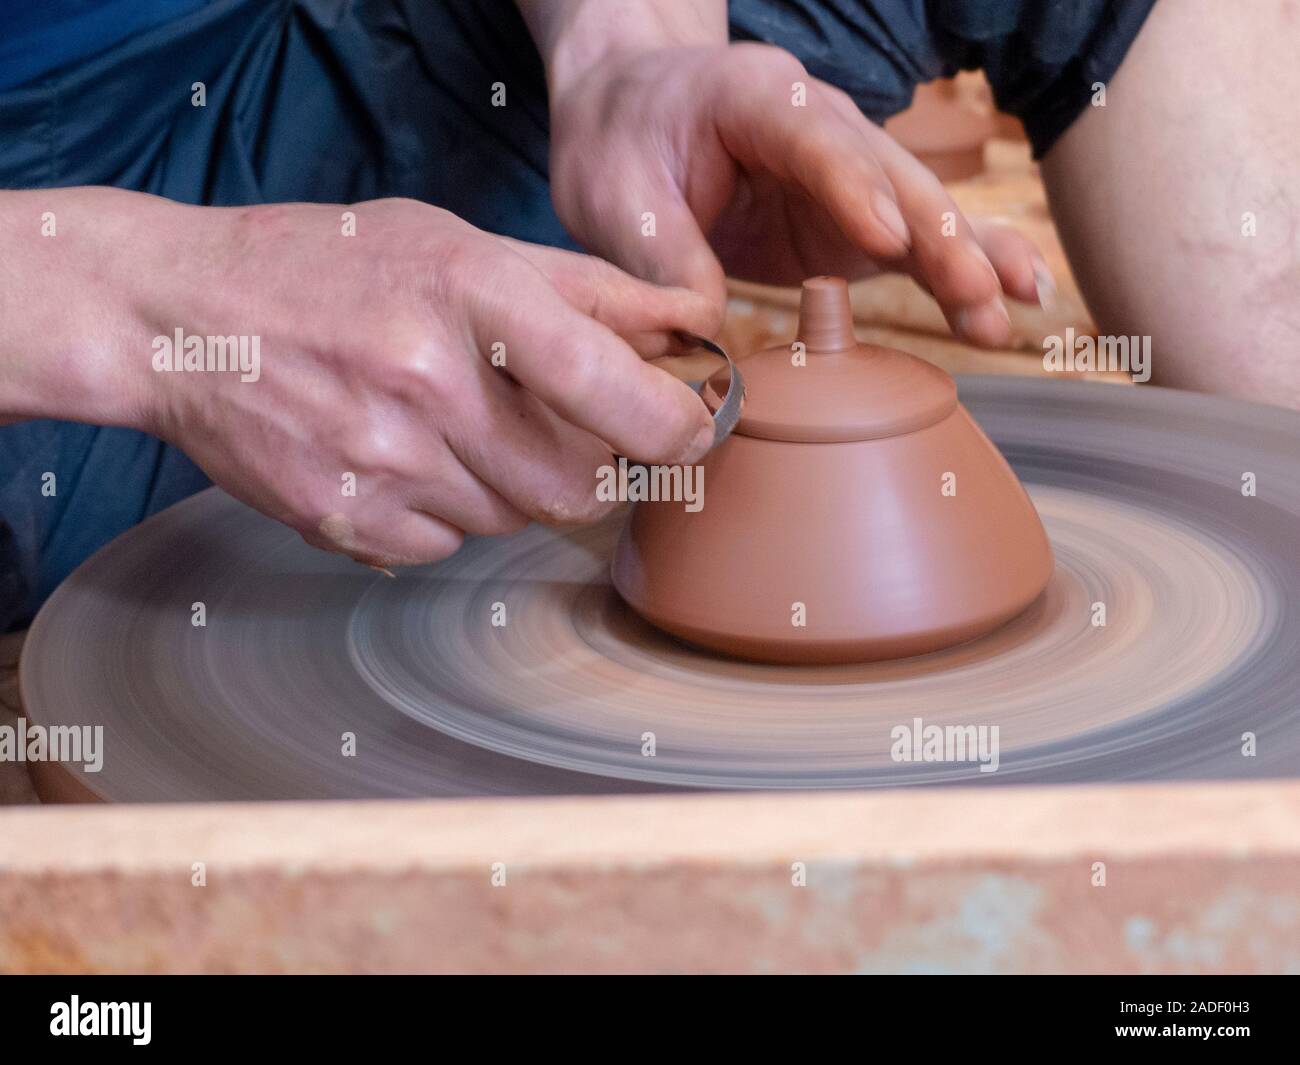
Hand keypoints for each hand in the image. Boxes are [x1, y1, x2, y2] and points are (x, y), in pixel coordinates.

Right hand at [119, 196, 716, 565]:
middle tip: (554, 425)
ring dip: (510, 486)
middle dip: (588, 467)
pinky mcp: (348, 520)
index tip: (687, 430)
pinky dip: (445, 512)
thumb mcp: (457, 244)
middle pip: (579, 488)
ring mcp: (384, 463)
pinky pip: (445, 545)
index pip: (619, 394)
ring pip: (512, 520)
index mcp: (474, 298)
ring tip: (452, 424)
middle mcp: (431, 386)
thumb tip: (688, 326)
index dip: (677, 428)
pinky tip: (401, 455)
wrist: (180, 318)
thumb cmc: (328, 268)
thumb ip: (584, 290)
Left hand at [547, 41, 1049, 346]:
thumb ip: (660, 256)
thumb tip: (706, 330)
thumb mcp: (611, 197)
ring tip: (1015, 308)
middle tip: (975, 289)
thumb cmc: (620, 141)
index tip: (885, 237)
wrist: (636, 113)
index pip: (810, 139)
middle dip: (936, 232)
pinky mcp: (853, 219)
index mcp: (753, 98)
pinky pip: (916, 242)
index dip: (850, 187)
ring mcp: (844, 173)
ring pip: (919, 209)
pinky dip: (961, 270)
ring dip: (968, 259)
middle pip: (887, 174)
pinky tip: (1010, 303)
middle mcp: (817, 124)